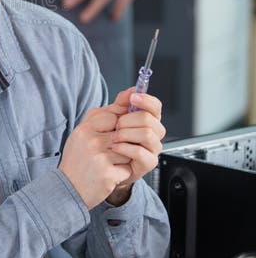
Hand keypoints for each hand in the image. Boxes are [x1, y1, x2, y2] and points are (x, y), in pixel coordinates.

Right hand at [59, 88, 164, 209]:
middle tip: (109, 152)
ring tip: (107, 164)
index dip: (118, 125)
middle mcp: (91, 141)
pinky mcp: (108, 174)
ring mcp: (100, 158)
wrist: (68, 189)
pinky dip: (121, 173)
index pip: (114, 116)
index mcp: (85, 129)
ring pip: (128, 150)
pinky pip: (127, 168)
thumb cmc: (77, 160)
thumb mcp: (82, 134)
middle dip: (122, 142)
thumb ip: (101, 117)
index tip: (114, 133)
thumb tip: (124, 101)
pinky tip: (108, 175)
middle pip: (123, 132)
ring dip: (122, 159)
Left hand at [104, 87, 165, 204]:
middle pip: (149, 118)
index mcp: (147, 119)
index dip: (146, 100)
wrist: (101, 166)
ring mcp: (153, 148)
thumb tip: (130, 91)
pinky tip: (115, 147)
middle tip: (116, 125)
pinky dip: (125, 147)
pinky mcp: (149, 162)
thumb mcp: (110, 119)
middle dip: (128, 120)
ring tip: (114, 137)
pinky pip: (142, 152)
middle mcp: (154, 133)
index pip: (155, 106)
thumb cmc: (109, 141)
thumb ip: (121, 104)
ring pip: (147, 134)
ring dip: (127, 133)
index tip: (132, 98)